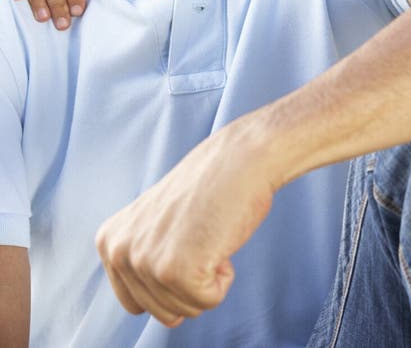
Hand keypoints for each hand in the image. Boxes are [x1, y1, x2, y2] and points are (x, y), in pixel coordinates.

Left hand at [95, 118, 275, 326]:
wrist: (240, 158)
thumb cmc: (208, 188)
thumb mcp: (155, 223)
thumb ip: (140, 256)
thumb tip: (147, 303)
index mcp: (109, 240)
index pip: (137, 303)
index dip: (171, 278)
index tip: (182, 237)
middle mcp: (119, 251)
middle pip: (162, 312)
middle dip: (191, 282)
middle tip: (199, 234)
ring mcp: (145, 261)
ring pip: (186, 310)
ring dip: (207, 278)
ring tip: (207, 234)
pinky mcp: (176, 271)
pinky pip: (208, 301)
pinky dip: (223, 277)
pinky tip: (218, 238)